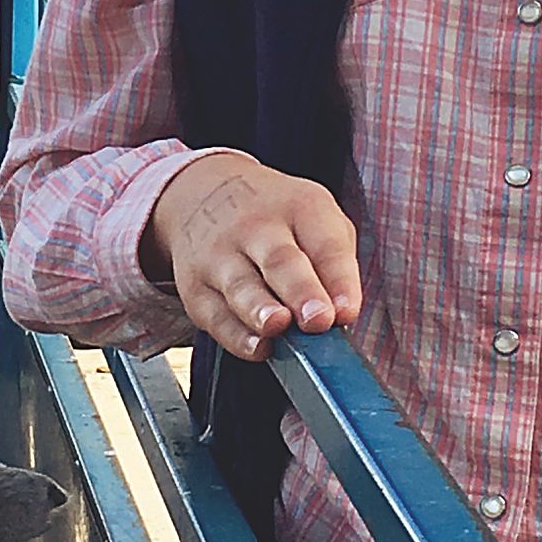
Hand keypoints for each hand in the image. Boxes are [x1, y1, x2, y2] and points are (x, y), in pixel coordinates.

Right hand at [143, 155, 361, 360]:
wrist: (202, 194)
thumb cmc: (274, 216)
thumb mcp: (316, 218)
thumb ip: (335, 264)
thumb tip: (341, 315)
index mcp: (300, 208)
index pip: (326, 244)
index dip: (339, 279)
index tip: (346, 310)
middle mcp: (256, 228)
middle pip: (281, 261)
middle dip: (301, 291)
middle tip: (317, 319)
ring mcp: (220, 257)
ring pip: (241, 288)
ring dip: (260, 310)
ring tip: (277, 325)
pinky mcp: (195, 288)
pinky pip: (217, 317)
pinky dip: (236, 336)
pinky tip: (256, 347)